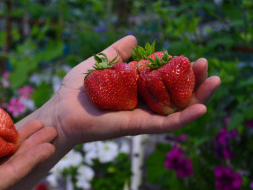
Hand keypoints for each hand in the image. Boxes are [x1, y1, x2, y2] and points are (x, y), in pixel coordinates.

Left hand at [54, 35, 220, 143]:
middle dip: (193, 80)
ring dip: (197, 97)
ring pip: (176, 110)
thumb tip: (135, 38)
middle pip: (174, 94)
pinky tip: (201, 108)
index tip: (185, 55)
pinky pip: (164, 124)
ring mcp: (141, 116)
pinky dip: (184, 118)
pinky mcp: (137, 127)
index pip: (162, 80)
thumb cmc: (77, 90)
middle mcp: (140, 103)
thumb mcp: (100, 64)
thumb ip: (117, 53)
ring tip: (213, 81)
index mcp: (134, 89)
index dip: (176, 69)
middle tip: (206, 65)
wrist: (62, 110)